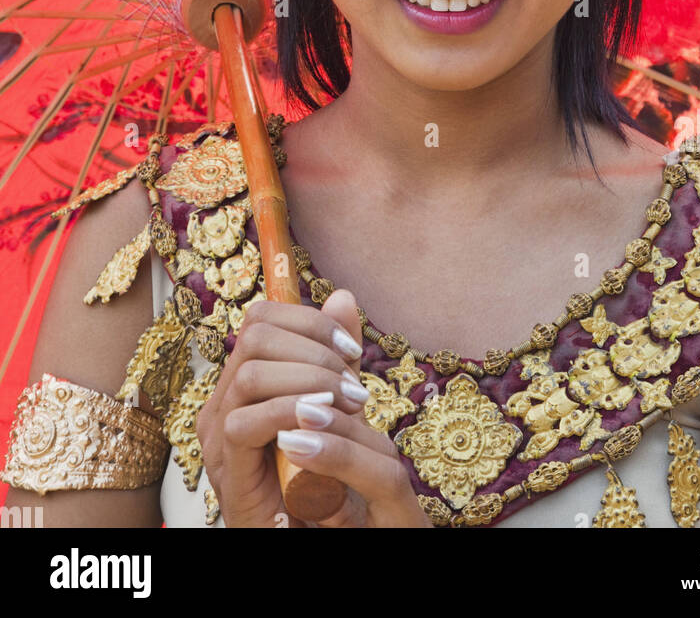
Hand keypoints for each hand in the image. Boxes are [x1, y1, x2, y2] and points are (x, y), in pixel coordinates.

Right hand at [197, 288, 430, 527]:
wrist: (308, 534)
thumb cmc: (320, 474)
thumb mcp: (335, 403)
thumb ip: (336, 353)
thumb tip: (342, 296)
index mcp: (244, 380)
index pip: (261, 318)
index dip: (309, 320)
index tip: (350, 349)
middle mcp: (222, 400)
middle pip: (255, 334)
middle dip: (314, 348)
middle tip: (352, 385)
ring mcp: (218, 434)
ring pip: (251, 371)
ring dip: (309, 380)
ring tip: (344, 405)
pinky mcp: (225, 468)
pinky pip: (245, 423)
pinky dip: (289, 414)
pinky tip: (321, 423)